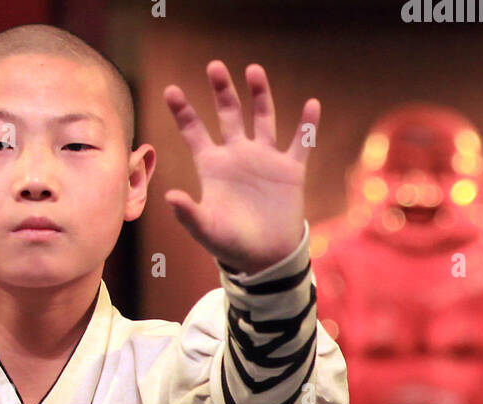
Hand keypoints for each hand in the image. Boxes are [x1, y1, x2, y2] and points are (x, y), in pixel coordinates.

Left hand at [163, 61, 314, 274]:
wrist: (265, 259)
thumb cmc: (230, 246)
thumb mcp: (206, 230)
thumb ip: (188, 213)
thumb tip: (169, 196)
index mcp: (213, 167)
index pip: (194, 132)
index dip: (183, 111)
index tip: (171, 90)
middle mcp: (238, 156)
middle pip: (228, 113)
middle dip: (222, 90)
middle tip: (214, 66)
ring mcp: (264, 160)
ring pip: (262, 117)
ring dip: (259, 94)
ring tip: (253, 70)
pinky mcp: (290, 171)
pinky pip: (301, 143)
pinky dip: (307, 126)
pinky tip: (312, 105)